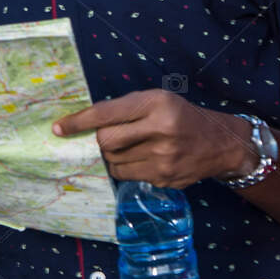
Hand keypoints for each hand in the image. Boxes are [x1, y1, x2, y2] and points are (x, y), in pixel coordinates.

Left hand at [53, 89, 252, 187]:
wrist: (220, 143)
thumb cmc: (182, 115)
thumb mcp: (158, 100)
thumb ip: (126, 109)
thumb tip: (86, 125)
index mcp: (156, 104)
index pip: (107, 113)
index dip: (79, 121)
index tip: (58, 128)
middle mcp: (160, 130)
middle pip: (106, 141)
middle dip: (99, 141)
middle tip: (105, 138)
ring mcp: (162, 158)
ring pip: (113, 162)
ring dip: (112, 155)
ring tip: (130, 147)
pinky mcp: (163, 178)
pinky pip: (127, 176)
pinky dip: (125, 167)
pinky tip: (142, 158)